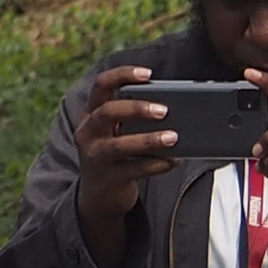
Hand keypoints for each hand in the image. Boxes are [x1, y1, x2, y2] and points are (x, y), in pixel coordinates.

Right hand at [71, 65, 182, 266]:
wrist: (100, 193)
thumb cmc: (117, 153)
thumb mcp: (116, 131)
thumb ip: (134, 117)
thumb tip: (179, 105)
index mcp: (91, 113)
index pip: (101, 85)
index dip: (123, 75)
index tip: (148, 74)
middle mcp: (88, 132)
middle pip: (108, 112)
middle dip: (137, 108)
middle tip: (165, 111)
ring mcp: (95, 157)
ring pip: (119, 145)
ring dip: (149, 139)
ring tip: (174, 137)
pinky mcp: (107, 178)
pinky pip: (133, 170)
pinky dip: (155, 165)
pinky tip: (173, 161)